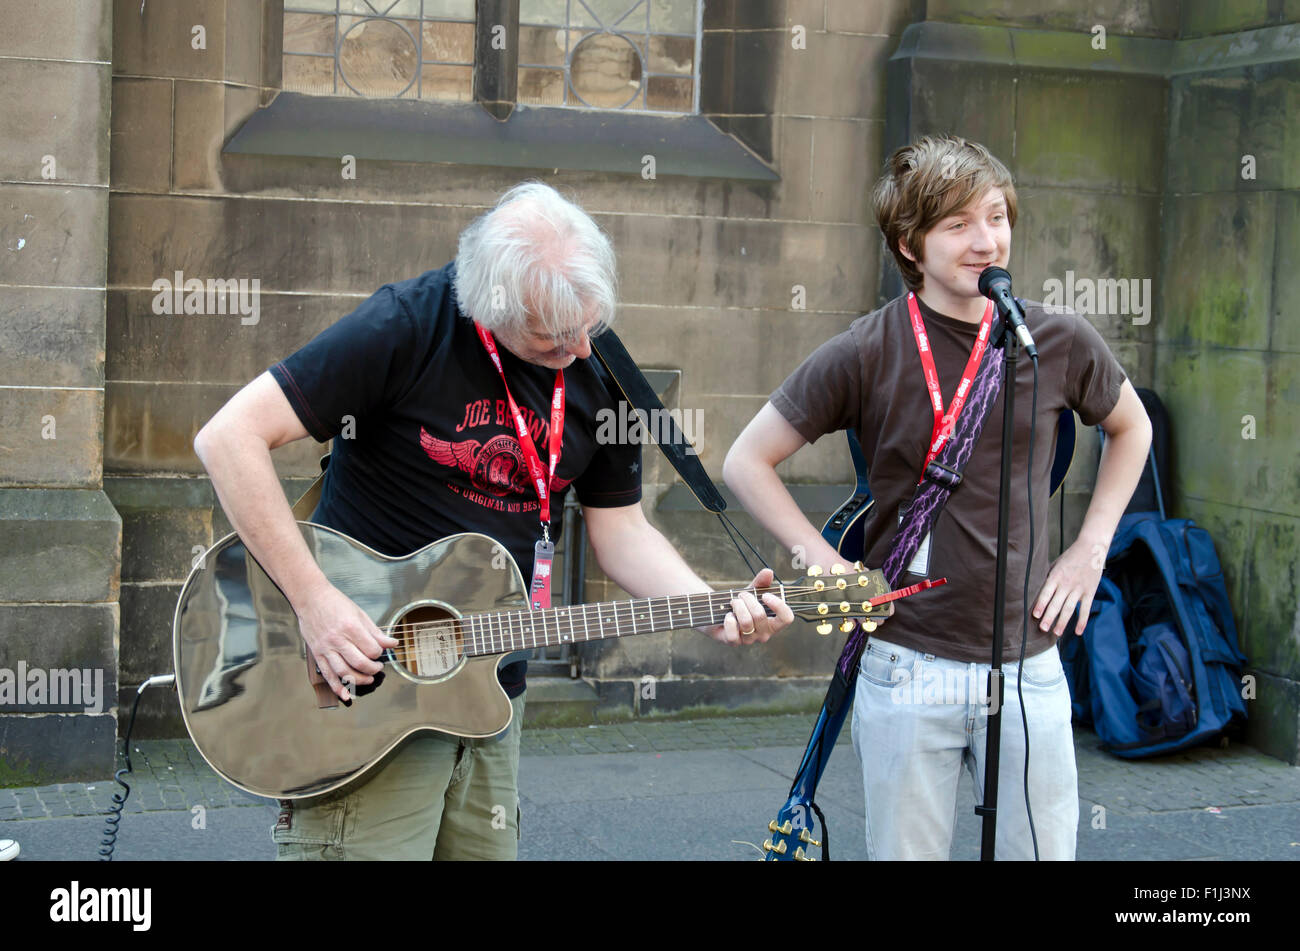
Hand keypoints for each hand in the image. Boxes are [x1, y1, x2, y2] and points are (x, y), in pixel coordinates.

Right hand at [294, 584, 400, 700]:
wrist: (310, 598)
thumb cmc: (335, 603)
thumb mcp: (360, 614)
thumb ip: (375, 632)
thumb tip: (391, 644)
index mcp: (351, 627)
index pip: (371, 649)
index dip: (379, 654)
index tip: (380, 652)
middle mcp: (338, 640)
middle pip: (359, 663)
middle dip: (372, 669)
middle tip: (378, 668)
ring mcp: (326, 648)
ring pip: (344, 672)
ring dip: (358, 680)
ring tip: (367, 679)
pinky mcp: (317, 653)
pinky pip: (327, 674)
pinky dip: (337, 687)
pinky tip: (345, 694)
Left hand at [699, 568, 795, 645]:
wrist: (718, 612)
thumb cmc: (741, 604)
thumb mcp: (751, 591)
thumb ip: (761, 582)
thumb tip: (768, 572)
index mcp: (773, 623)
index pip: (786, 618)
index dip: (778, 605)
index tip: (765, 595)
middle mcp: (764, 634)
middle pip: (760, 615)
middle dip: (748, 599)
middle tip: (741, 595)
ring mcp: (749, 640)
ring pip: (746, 622)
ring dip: (737, 606)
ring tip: (733, 601)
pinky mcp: (734, 643)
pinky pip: (733, 634)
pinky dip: (728, 620)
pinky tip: (727, 615)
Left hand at [1032, 536, 1106, 636]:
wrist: (1091, 549)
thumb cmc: (1070, 557)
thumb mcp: (1055, 564)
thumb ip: (1048, 578)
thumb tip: (1038, 592)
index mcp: (1056, 576)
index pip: (1046, 593)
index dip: (1040, 604)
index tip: (1035, 615)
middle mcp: (1067, 583)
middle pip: (1056, 604)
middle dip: (1049, 617)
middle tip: (1043, 629)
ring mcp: (1079, 589)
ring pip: (1069, 609)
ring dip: (1062, 622)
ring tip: (1056, 633)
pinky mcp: (1090, 592)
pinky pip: (1086, 609)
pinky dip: (1082, 621)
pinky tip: (1078, 632)